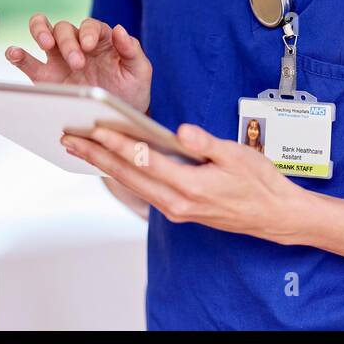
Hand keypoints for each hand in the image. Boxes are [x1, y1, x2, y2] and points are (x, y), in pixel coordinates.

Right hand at [5, 13, 151, 113]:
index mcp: (101, 40)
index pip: (90, 26)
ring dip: (40, 32)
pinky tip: (13, 53)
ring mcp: (59, 59)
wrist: (118, 122)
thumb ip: (132, 50)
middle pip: (64, 29)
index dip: (88, 32)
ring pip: (42, 32)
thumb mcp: (139, 72)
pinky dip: (17, 54)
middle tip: (77, 63)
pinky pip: (27, 62)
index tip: (90, 46)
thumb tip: (119, 29)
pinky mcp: (45, 77)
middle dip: (68, 42)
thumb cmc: (131, 92)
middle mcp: (77, 45)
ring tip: (44, 43)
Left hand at [60, 122, 307, 243]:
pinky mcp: (178, 209)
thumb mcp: (237, 155)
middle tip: (68, 139)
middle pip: (127, 176)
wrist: (275, 215)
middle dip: (96, 156)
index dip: (117, 142)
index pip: (144, 160)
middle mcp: (177, 203)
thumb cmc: (259, 183)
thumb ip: (206, 143)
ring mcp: (175, 209)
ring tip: (79, 148)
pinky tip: (110, 162)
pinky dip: (122, 174)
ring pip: (131, 184)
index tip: (94, 128)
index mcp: (190, 186)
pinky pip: (142, 190)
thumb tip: (179, 131)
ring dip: (104, 165)